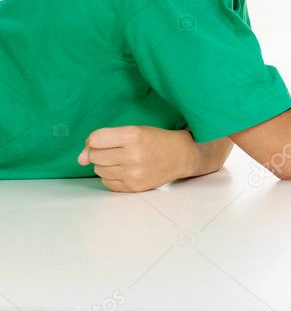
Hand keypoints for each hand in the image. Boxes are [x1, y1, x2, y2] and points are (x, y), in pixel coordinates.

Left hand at [77, 126, 197, 191]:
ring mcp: (133, 173)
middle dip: (100, 153)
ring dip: (106, 165)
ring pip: (99, 170)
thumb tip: (80, 159)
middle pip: (94, 156)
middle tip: (117, 150)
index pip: (95, 139)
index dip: (95, 140)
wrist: (183, 156)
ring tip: (123, 160)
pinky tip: (125, 170)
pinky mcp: (133, 187)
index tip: (104, 141)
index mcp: (134, 135)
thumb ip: (105, 139)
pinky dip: (111, 176)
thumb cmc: (158, 140)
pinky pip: (107, 182)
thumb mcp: (136, 130)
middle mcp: (132, 155)